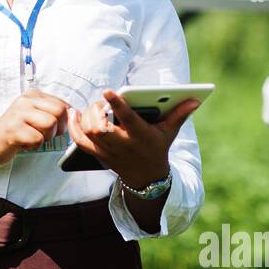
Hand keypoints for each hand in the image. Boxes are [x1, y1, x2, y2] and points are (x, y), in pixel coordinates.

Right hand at [0, 89, 68, 177]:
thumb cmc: (15, 131)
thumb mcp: (33, 114)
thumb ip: (52, 111)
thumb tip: (75, 113)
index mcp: (32, 95)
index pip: (62, 104)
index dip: (64, 121)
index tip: (53, 128)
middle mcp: (25, 100)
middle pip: (59, 112)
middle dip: (58, 129)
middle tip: (45, 135)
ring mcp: (18, 114)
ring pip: (50, 125)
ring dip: (45, 138)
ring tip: (33, 138)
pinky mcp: (13, 130)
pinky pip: (38, 139)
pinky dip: (34, 146)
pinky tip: (24, 143)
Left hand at [66, 89, 199, 190]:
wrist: (147, 177)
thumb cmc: (158, 147)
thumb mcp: (169, 132)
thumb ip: (180, 114)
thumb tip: (195, 99)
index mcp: (140, 135)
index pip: (127, 118)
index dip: (117, 104)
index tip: (108, 90)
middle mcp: (123, 143)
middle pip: (100, 127)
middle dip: (96, 112)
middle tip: (100, 103)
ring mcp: (109, 151)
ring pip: (89, 133)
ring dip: (85, 118)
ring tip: (88, 107)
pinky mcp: (99, 155)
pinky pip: (80, 142)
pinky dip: (73, 127)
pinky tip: (73, 114)